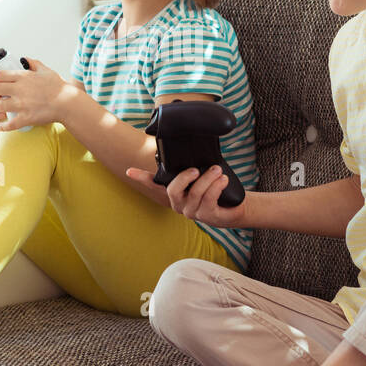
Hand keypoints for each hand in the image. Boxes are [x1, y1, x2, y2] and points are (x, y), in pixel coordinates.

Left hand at [0, 58, 76, 130]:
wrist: (68, 103)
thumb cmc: (58, 87)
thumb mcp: (46, 70)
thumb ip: (33, 63)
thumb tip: (25, 59)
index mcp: (24, 77)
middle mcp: (20, 90)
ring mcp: (22, 105)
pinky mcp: (26, 118)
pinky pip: (9, 124)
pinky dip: (1, 126)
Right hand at [125, 165, 248, 229]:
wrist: (236, 206)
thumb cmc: (216, 188)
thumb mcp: (203, 175)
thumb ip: (193, 166)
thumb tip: (192, 148)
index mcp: (176, 192)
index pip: (155, 185)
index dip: (142, 178)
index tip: (130, 171)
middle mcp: (180, 204)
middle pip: (173, 191)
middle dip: (184, 178)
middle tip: (195, 169)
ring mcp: (193, 212)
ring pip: (195, 193)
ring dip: (208, 178)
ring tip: (217, 170)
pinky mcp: (208, 216)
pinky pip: (208, 199)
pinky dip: (216, 186)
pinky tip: (222, 180)